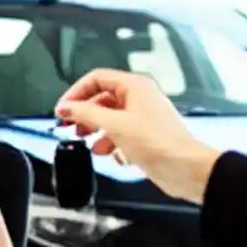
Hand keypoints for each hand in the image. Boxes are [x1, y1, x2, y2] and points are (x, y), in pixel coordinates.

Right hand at [55, 68, 221, 203]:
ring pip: (110, 119)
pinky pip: (121, 135)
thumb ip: (85, 114)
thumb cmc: (159, 143)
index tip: (63, 109)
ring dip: (98, 132)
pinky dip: (113, 144)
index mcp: (134, 86)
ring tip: (92, 144)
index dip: (76, 93)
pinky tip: (114, 155)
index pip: (96, 79)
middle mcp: (140, 98)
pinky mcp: (145, 136)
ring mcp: (143, 117)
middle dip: (85, 115)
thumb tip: (66, 107)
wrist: (184, 168)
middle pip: (101, 99)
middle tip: (70, 126)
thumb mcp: (114, 125)